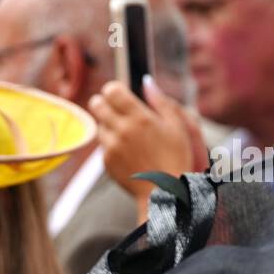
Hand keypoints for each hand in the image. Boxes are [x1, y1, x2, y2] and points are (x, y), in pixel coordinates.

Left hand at [89, 76, 208, 207]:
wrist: (164, 192)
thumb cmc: (176, 157)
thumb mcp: (177, 126)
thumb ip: (161, 101)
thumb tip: (147, 82)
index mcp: (140, 118)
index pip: (112, 91)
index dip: (113, 89)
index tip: (118, 92)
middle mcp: (122, 130)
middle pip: (97, 104)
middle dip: (102, 101)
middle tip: (113, 106)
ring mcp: (111, 147)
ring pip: (99, 125)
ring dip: (108, 124)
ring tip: (127, 133)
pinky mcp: (106, 161)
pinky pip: (103, 145)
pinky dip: (111, 143)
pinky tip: (128, 150)